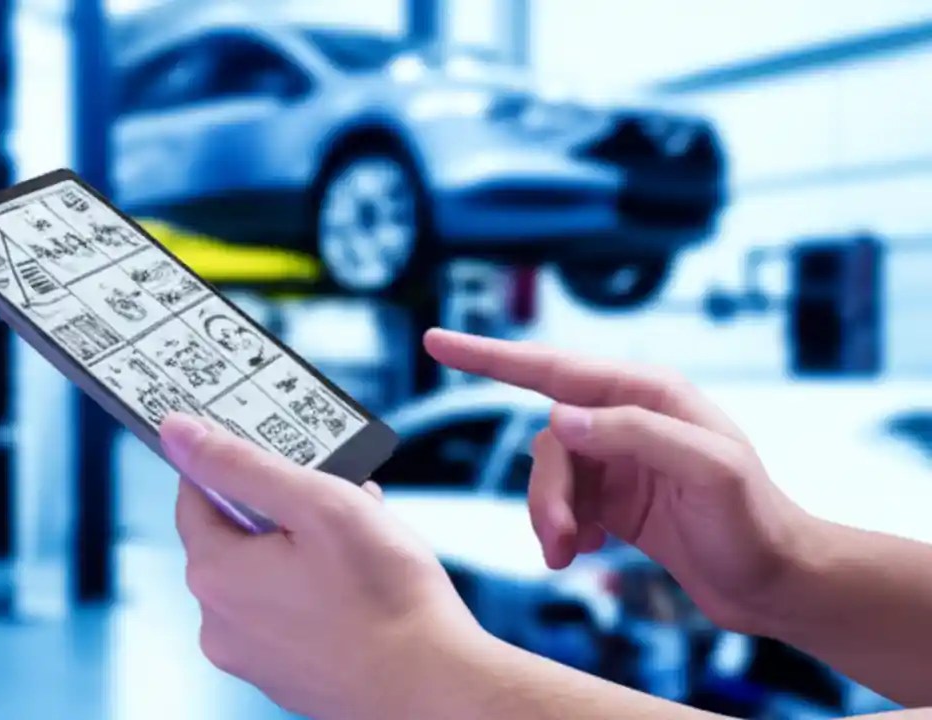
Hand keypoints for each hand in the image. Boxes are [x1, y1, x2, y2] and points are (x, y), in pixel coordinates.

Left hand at [159, 413, 483, 719]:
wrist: (433, 688)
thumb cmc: (386, 599)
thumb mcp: (316, 503)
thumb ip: (241, 463)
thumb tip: (178, 433)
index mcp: (215, 574)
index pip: (194, 493)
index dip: (232, 461)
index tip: (269, 446)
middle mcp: (220, 623)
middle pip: (233, 534)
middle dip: (281, 505)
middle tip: (334, 493)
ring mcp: (252, 656)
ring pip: (264, 573)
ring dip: (301, 545)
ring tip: (358, 537)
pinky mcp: (285, 675)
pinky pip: (284, 611)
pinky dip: (311, 587)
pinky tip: (357, 580)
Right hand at [425, 328, 813, 633]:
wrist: (774, 583)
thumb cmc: (754, 522)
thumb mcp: (707, 470)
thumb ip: (633, 434)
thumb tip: (558, 417)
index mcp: (649, 393)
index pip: (555, 367)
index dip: (490, 355)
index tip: (437, 341)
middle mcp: (627, 417)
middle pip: (549, 441)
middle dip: (545, 491)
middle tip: (559, 540)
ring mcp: (617, 458)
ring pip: (550, 477)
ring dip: (551, 517)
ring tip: (570, 553)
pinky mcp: (612, 497)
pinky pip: (562, 504)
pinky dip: (563, 529)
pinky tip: (585, 550)